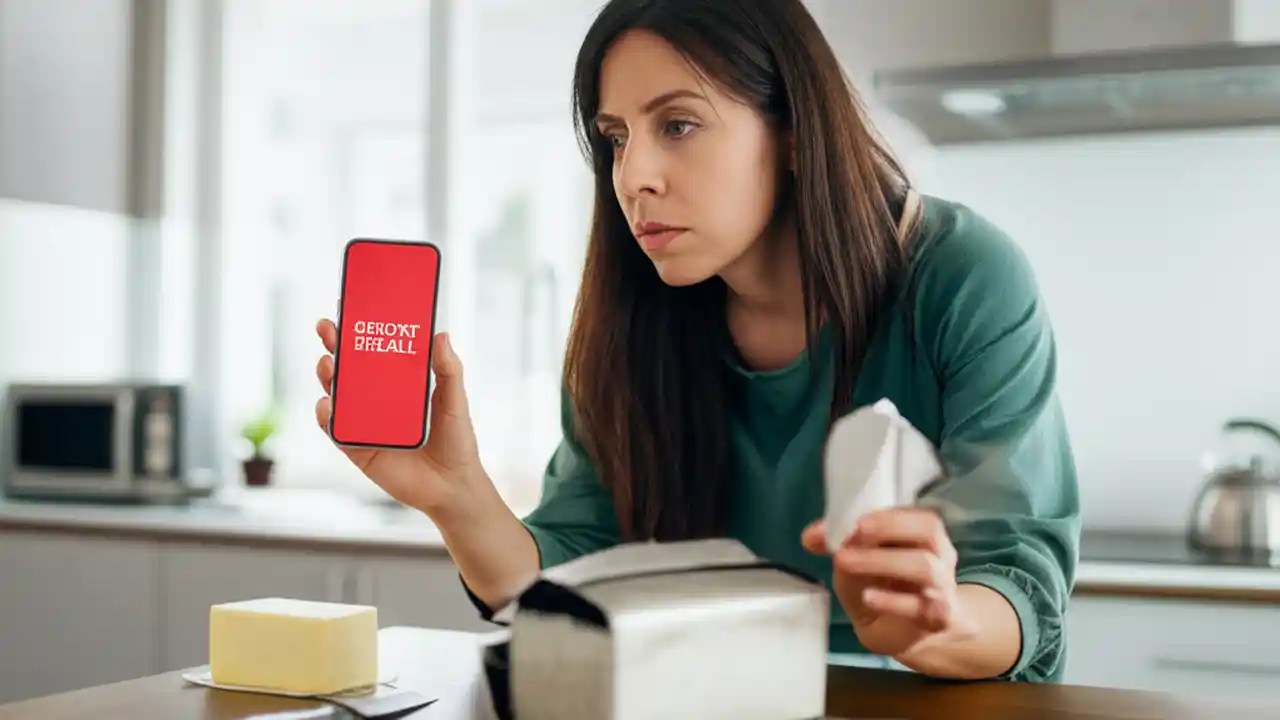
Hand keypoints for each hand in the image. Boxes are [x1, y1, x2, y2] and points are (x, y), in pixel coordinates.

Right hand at [314, 318, 492, 519]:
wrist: (452, 487)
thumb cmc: (457, 441)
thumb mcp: (456, 400)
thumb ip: (449, 369)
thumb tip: (441, 334)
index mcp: (399, 384)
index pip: (374, 351)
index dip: (359, 331)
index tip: (349, 307)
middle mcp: (377, 400)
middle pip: (348, 368)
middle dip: (334, 346)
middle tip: (327, 328)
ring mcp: (365, 423)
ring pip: (336, 395)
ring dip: (327, 377)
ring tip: (327, 363)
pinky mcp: (358, 448)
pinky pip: (335, 430)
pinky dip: (327, 416)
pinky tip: (327, 404)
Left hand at [801, 508, 979, 658]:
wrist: (898, 634)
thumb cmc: (883, 587)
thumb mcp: (854, 561)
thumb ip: (836, 544)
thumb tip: (809, 537)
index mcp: (924, 535)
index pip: (916, 513)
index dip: (887, 514)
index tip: (856, 519)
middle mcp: (940, 557)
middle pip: (929, 531)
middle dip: (891, 526)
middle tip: (857, 531)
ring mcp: (942, 588)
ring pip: (924, 567)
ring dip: (882, 561)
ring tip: (845, 561)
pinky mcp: (937, 618)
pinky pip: (920, 606)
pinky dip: (892, 600)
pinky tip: (868, 598)